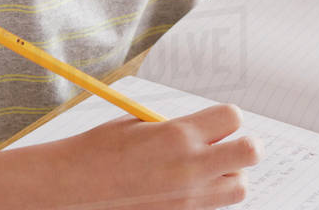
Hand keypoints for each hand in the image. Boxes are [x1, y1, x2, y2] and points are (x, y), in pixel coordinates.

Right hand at [48, 104, 260, 208]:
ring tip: (209, 171)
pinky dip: (207, 198)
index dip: (227, 119)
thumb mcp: (141, 125)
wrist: (68, 190)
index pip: (233, 117)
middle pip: (250, 152)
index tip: (215, 124)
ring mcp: (186, 198)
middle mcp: (189, 167)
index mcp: (178, 135)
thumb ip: (179, 128)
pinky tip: (186, 190)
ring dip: (230, 176)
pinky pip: (212, 208)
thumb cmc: (99, 151)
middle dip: (245, 146)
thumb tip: (206, 130)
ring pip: (239, 187)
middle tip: (229, 146)